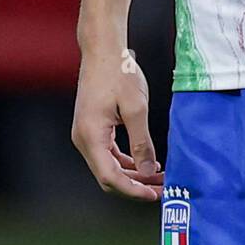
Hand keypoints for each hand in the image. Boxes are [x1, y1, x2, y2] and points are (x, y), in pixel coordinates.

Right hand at [71, 48, 164, 199]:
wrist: (103, 49)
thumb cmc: (118, 72)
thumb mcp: (136, 108)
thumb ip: (142, 142)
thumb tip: (148, 172)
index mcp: (91, 137)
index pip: (110, 177)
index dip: (133, 190)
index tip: (153, 195)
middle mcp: (83, 139)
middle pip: (108, 176)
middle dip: (135, 185)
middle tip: (161, 189)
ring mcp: (85, 134)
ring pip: (108, 166)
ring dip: (132, 174)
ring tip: (158, 177)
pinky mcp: (92, 128)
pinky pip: (108, 153)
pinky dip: (126, 161)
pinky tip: (145, 162)